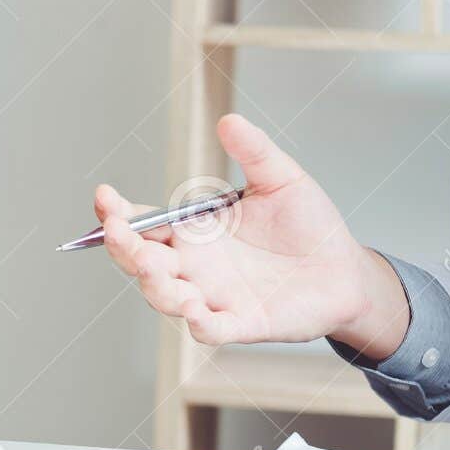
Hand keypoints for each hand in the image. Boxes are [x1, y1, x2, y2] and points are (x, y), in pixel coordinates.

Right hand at [95, 114, 409, 355]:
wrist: (345, 269)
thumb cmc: (309, 227)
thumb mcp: (281, 179)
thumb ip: (254, 152)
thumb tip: (229, 121)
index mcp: (195, 232)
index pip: (144, 225)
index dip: (119, 214)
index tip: (105, 196)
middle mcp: (195, 267)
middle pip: (142, 262)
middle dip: (124, 249)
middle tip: (121, 232)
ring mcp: (214, 296)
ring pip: (166, 297)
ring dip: (154, 285)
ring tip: (152, 267)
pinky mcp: (242, 322)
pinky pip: (211, 328)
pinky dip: (199, 323)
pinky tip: (195, 311)